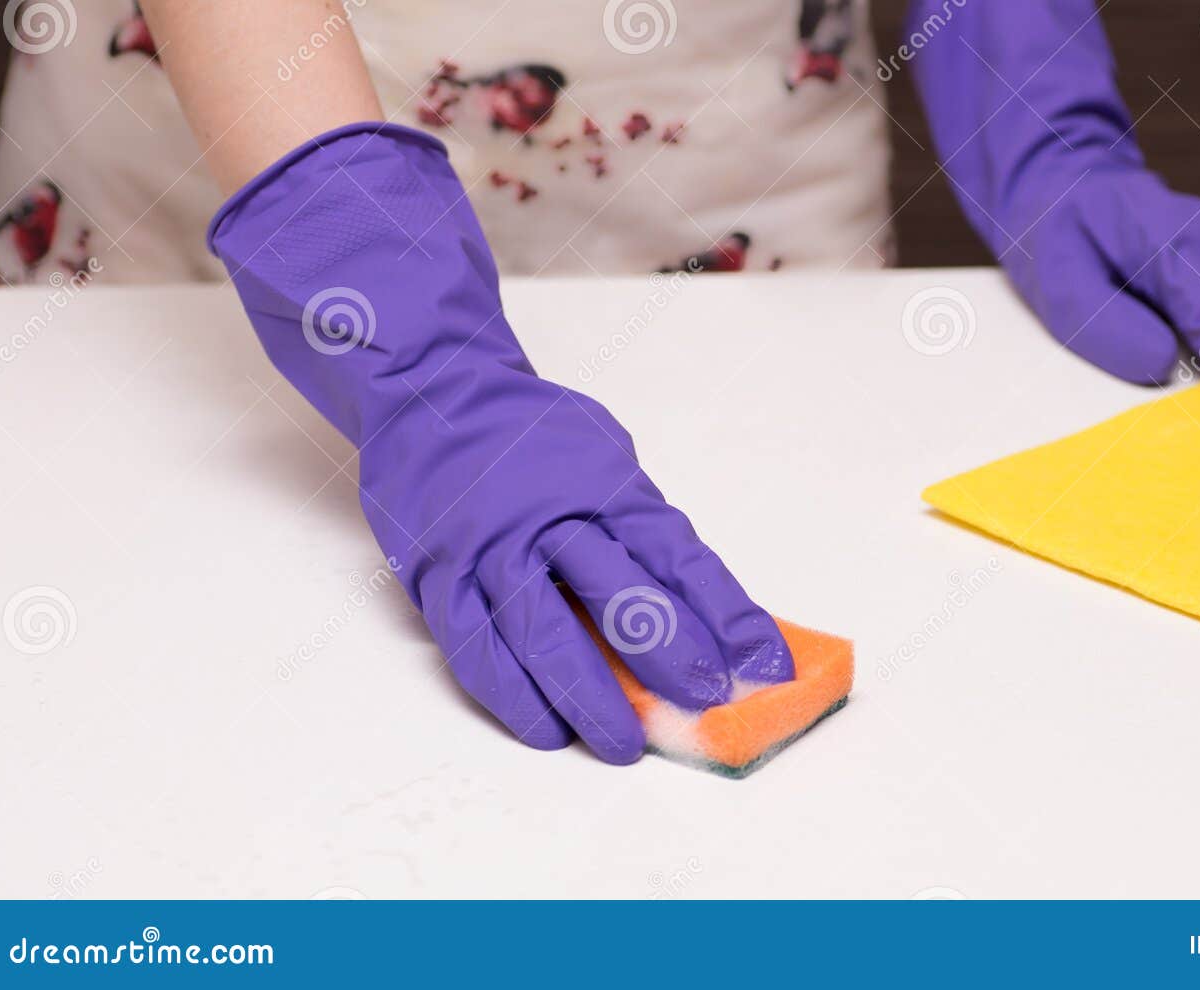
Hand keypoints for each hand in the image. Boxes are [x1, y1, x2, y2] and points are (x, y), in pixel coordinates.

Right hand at [210, 124, 790, 763]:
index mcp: (607, 485)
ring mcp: (489, 547)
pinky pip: (476, 649)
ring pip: (543, 634)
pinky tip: (546, 730)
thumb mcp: (607, 459)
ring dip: (589, 697)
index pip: (680, 558)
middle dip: (667, 656)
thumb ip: (645, 529)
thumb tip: (708, 612)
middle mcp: (551, 516)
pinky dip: (513, 696)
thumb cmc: (534, 436)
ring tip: (625, 745)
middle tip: (704, 703)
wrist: (433, 389)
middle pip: (617, 595)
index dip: (729, 615)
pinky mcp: (438, 575)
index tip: (765, 663)